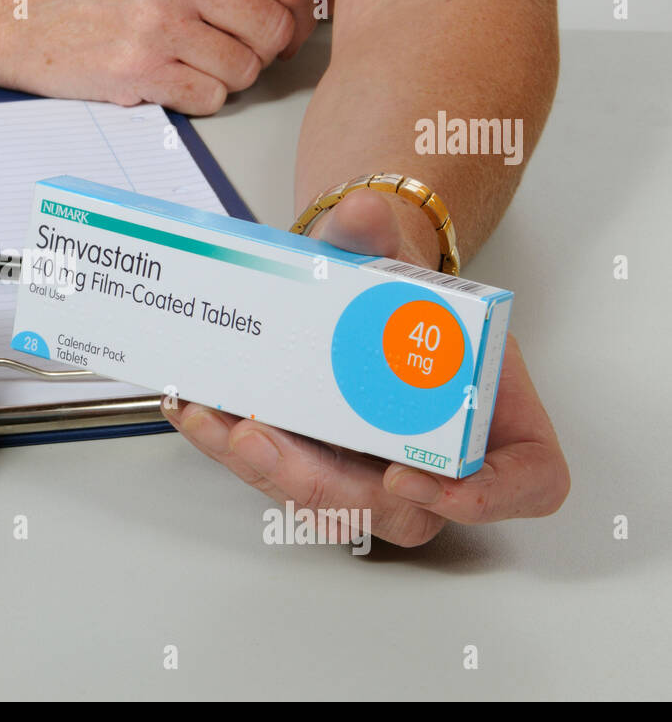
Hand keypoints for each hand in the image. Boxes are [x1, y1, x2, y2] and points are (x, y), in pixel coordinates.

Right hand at [0, 0, 316, 115]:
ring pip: (245, 69)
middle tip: (234, 52)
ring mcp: (157, 21)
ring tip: (188, 63)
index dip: (300, 10)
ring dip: (226, 77)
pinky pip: (210, 98)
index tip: (291, 26)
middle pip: (272, 27)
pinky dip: (198, 98)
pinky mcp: (138, 69)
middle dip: (263, 50)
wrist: (6, 10)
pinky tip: (167, 80)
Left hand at [161, 188, 569, 545]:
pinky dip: (232, 447)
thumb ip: (380, 234)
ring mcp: (378, 476)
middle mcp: (442, 462)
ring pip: (328, 506)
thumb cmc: (403, 291)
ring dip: (260, 469)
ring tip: (211, 420)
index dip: (479, 498)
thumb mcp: (396, 254)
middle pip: (401, 512)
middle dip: (321, 483)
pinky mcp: (321, 470)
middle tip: (259, 437)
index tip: (406, 476)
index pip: (526, 485)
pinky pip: (281, 478)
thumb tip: (360, 209)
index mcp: (500, 418)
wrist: (360, 291)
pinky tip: (196, 409)